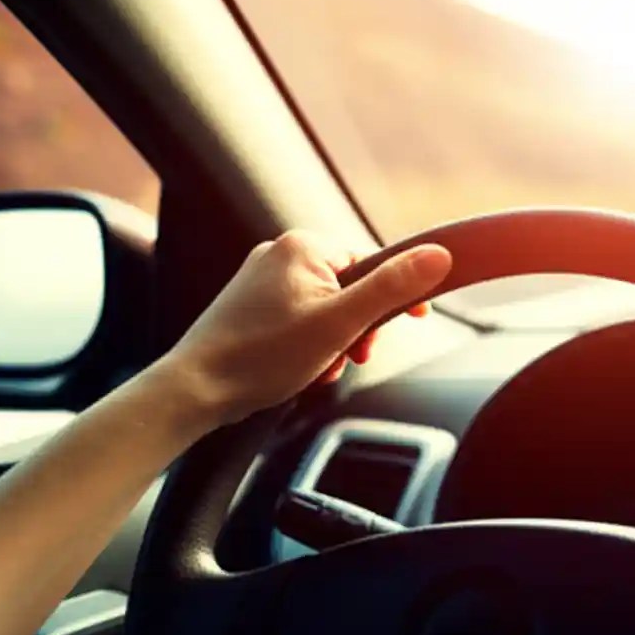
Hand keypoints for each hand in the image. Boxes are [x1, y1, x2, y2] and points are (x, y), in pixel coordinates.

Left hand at [157, 231, 451, 426]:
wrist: (196, 389)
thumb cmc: (263, 355)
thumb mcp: (342, 323)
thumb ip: (392, 288)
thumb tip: (439, 256)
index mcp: (303, 245)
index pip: (373, 261)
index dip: (395, 295)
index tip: (415, 320)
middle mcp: (279, 252)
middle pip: (351, 286)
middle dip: (359, 327)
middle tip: (352, 355)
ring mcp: (262, 279)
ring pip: (327, 307)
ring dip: (336, 340)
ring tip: (321, 367)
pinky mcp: (250, 305)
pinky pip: (301, 318)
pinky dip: (311, 343)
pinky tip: (302, 367)